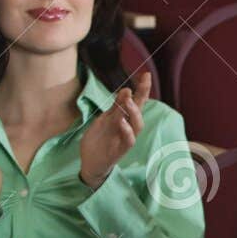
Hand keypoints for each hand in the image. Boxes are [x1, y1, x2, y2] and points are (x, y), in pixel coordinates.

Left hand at [79, 71, 149, 188]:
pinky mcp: (119, 151)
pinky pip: (128, 141)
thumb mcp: (104, 120)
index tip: (146, 75)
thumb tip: (127, 89)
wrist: (90, 163)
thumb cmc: (99, 141)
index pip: (136, 102)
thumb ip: (115, 107)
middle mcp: (128, 128)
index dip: (142, 89)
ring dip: (134, 112)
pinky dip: (126, 131)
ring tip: (128, 100)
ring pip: (137, 126)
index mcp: (124, 119)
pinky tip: (121, 122)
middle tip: (140, 82)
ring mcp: (125, 139)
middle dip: (142, 96)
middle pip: (140, 111)